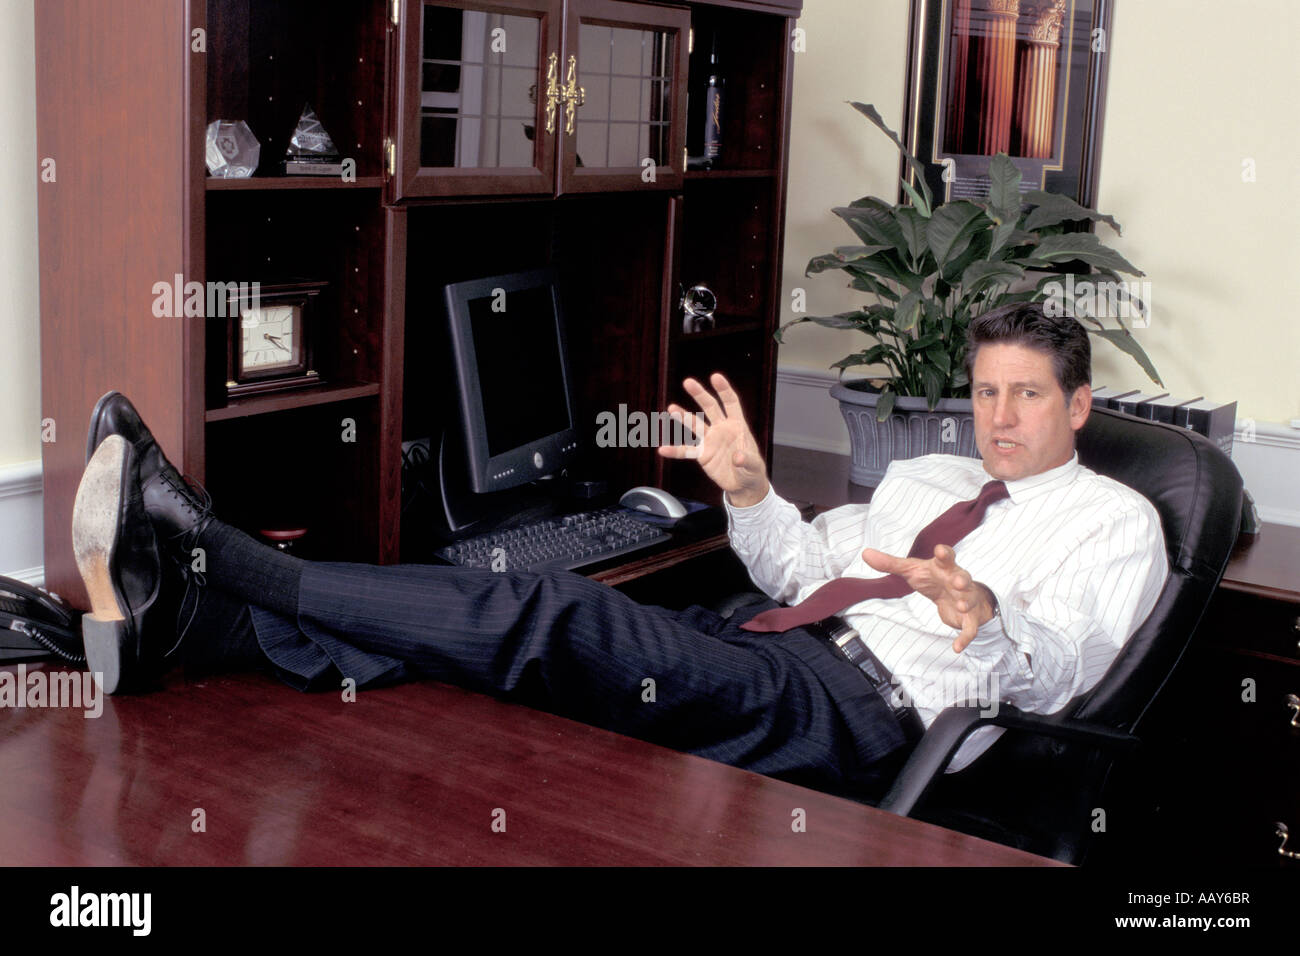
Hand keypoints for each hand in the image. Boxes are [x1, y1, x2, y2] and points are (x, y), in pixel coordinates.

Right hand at [656, 372, 768, 506]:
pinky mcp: (702, 454)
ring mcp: (710, 440)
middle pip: (710, 407)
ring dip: (684, 416)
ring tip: (672, 408)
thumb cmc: (752, 469)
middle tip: (688, 382)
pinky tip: (663, 450)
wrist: (743, 483)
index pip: (730, 403)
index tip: (715, 377)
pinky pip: (687, 451)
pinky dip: (675, 451)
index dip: (723, 390)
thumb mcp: (754, 465)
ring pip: (695, 425)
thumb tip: (737, 457)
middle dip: (700, 395)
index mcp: (737, 425)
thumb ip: (747, 460)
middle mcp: (722, 428)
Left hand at [861, 544, 995, 651]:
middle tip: (957, 582)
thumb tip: (865, 553)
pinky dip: (964, 638)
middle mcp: (958, 580)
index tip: (940, 550)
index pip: (947, 556)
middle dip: (962, 580)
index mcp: (944, 567)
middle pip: (963, 577)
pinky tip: (957, 648)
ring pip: (970, 600)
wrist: (956, 595)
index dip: (945, 553)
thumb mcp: (912, 570)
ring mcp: (966, 598)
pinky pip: (970, 628)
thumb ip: (891, 563)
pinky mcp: (968, 617)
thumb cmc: (933, 578)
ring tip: (961, 606)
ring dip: (966, 602)